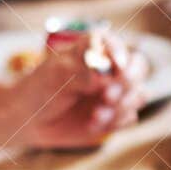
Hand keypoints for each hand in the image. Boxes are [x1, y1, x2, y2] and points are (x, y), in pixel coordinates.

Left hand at [12, 30, 148, 151]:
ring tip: (95, 115)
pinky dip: (114, 123)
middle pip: (139, 68)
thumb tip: (107, 75)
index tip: (116, 66)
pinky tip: (92, 124)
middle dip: (128, 83)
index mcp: (94, 49)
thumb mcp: (57, 74)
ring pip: (138, 95)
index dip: (121, 54)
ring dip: (121, 106)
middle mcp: (109, 69)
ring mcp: (115, 92)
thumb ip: (82, 70)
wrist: (31, 119)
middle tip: (107, 96)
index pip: (117, 45)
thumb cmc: (41, 89)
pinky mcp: (115, 114)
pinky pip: (129, 117)